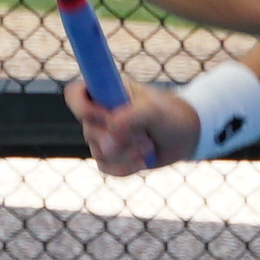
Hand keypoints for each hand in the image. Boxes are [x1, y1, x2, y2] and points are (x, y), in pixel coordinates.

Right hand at [72, 81, 191, 177]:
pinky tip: (142, 161)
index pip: (74, 94)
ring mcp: (102, 136)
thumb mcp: (154, 111)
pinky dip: (126, 167)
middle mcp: (99, 113)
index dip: (82, 107)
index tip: (105, 115)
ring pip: (99, 152)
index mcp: (105, 91)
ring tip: (148, 147)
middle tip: (144, 136)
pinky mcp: (110, 157)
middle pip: (89, 130)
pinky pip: (106, 167)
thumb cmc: (169, 115)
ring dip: (127, 154)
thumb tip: (108, 143)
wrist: (185, 136)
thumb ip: (130, 119)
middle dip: (119, 138)